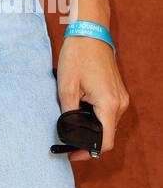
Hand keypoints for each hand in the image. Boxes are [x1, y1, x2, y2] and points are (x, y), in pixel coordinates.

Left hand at [57, 30, 128, 160]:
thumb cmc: (77, 56)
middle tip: (66, 140)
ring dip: (91, 127)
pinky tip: (80, 110)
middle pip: (106, 134)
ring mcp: (121, 98)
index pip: (105, 142)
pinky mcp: (117, 92)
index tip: (72, 153)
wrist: (89, 33)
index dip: (88, 152)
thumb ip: (69, 113)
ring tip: (70, 123)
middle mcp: (120, 104)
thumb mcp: (66, 87)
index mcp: (109, 104)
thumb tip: (68, 132)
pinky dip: (95, 117)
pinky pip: (108, 113)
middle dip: (87, 139)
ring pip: (107, 124)